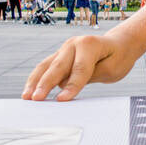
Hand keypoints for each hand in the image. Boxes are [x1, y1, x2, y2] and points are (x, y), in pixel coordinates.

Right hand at [22, 33, 137, 100]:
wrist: (119, 45)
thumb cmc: (118, 58)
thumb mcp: (112, 69)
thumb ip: (90, 76)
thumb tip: (66, 90)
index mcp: (90, 44)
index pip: (80, 68)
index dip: (71, 86)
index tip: (61, 100)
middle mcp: (74, 44)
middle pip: (58, 66)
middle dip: (46, 84)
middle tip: (36, 99)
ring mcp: (65, 49)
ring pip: (46, 66)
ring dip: (35, 82)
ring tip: (26, 97)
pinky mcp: (59, 56)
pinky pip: (45, 68)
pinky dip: (36, 80)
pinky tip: (28, 92)